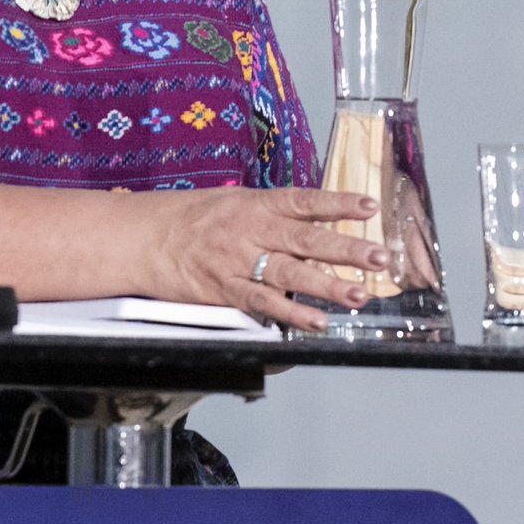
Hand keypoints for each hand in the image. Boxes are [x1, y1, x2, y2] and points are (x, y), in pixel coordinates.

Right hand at [143, 187, 391, 333]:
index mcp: (255, 204)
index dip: (338, 203)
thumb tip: (315, 221)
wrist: (144, 238)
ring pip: (290, 272)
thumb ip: (273, 214)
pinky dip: (291, 313)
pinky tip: (316, 322)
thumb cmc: (191, 219)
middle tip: (379, 258)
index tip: (370, 207)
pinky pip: (263, 303)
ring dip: (327, 285)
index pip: (304, 200)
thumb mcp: (234, 202)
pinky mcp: (225, 289)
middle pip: (306, 239)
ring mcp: (238, 261)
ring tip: (359, 294)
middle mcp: (250, 230)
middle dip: (346, 249)